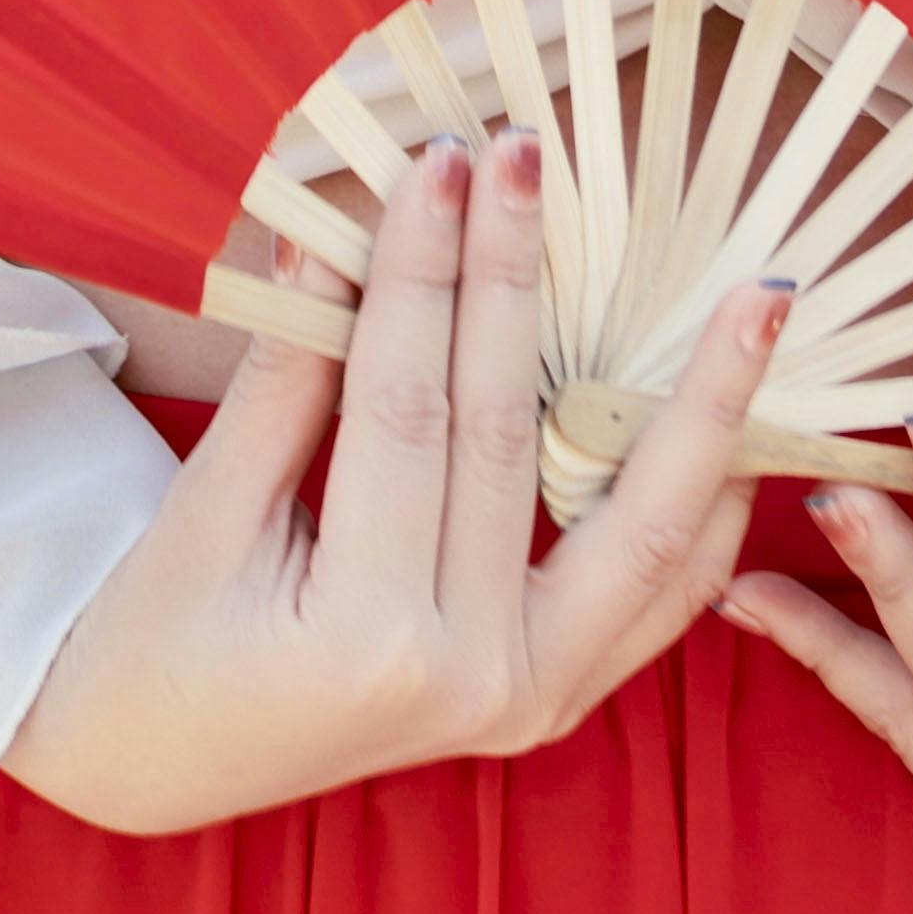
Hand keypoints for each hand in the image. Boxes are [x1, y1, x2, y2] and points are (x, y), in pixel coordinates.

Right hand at [8, 125, 788, 834]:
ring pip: (639, 536)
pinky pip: (655, 602)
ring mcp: (523, 703)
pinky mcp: (548, 700)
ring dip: (698, 409)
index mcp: (368, 641)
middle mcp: (469, 683)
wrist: (156, 759)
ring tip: (758, 301)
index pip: (407, 411)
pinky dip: (705, 517)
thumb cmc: (154, 636)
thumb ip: (285, 378)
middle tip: (529, 155)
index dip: (422, 274)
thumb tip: (334, 232)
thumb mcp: (204, 510)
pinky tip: (746, 429)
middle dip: (518, 282)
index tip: (438, 157)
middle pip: (512, 440)